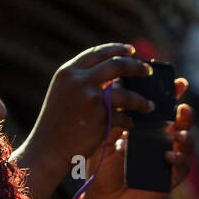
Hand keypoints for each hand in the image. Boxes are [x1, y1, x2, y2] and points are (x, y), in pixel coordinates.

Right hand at [15, 44, 155, 198]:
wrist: (48, 148)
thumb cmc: (56, 123)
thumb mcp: (63, 93)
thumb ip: (82, 80)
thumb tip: (109, 76)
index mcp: (69, 72)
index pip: (97, 53)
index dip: (117, 49)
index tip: (131, 51)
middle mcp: (79, 81)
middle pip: (116, 65)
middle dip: (136, 66)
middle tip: (148, 70)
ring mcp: (91, 98)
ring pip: (126, 94)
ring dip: (142, 101)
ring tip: (150, 106)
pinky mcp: (101, 118)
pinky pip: (124, 117)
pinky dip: (130, 121)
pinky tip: (132, 124)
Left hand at [81, 83, 193, 198]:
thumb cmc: (103, 168)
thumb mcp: (104, 138)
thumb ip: (113, 116)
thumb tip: (115, 86)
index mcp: (146, 128)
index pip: (163, 108)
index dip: (173, 95)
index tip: (178, 83)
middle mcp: (161, 142)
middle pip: (182, 123)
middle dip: (186, 113)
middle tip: (182, 108)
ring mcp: (167, 160)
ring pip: (187, 144)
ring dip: (186, 136)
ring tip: (178, 133)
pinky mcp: (170, 180)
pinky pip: (182, 168)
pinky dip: (179, 160)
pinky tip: (169, 156)